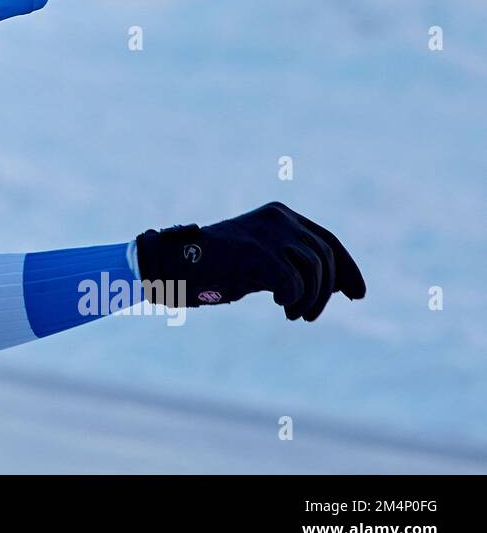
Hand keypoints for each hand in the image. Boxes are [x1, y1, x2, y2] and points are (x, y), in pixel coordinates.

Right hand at [134, 202, 365, 320]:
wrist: (174, 264)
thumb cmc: (216, 268)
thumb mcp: (262, 263)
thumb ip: (293, 265)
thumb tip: (336, 285)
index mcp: (282, 216)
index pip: (328, 241)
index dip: (348, 269)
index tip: (358, 295)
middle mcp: (280, 218)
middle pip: (325, 258)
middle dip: (325, 293)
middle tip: (307, 317)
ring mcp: (268, 231)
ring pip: (313, 271)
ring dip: (309, 300)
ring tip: (293, 314)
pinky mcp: (256, 250)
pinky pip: (292, 282)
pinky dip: (291, 298)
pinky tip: (278, 303)